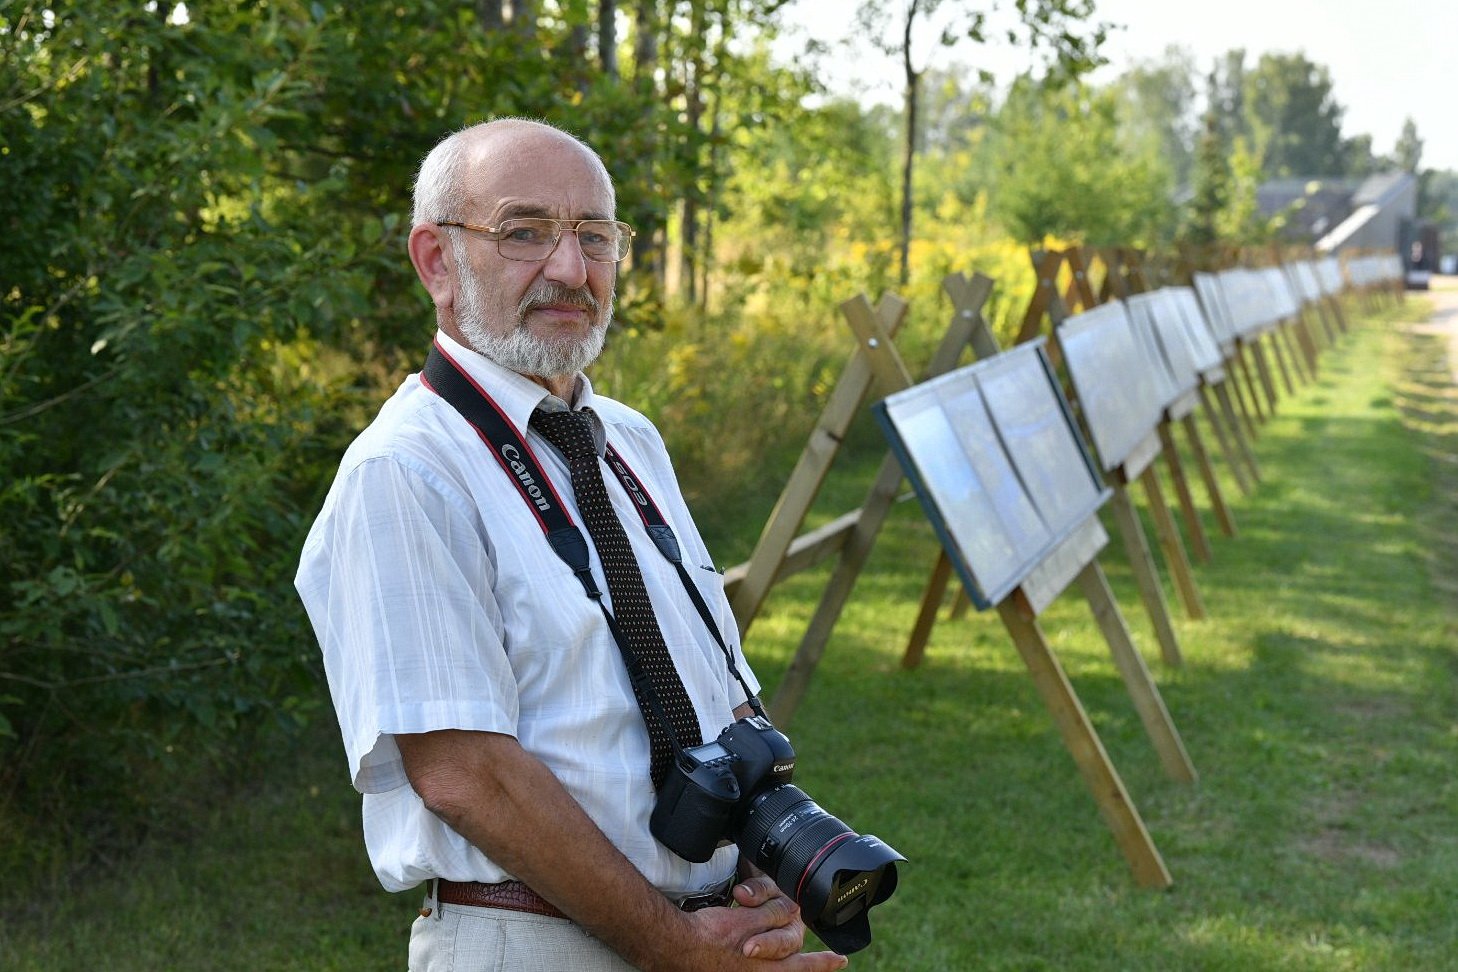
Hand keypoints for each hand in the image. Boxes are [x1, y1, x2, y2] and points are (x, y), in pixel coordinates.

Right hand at [678, 875, 847, 969]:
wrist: (673, 947)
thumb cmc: (709, 936)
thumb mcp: (746, 920)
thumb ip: (772, 916)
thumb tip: (793, 908)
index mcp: (766, 967)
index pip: (802, 965)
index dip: (822, 963)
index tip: (839, 960)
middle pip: (788, 968)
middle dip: (805, 963)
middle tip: (827, 962)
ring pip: (772, 967)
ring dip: (783, 959)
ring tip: (792, 954)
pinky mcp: (729, 971)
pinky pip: (755, 968)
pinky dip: (764, 959)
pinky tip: (756, 953)